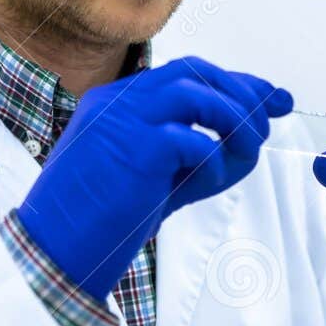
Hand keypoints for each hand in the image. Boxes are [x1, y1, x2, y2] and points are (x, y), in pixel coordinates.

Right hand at [17, 57, 292, 299]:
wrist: (54, 253)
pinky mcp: (136, 149)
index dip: (235, 83)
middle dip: (243, 92)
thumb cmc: (99, 222)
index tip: (271, 99)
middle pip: (195, 72)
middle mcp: (117, 101)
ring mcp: (124, 121)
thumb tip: (248, 145)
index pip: (185, 75)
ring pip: (198, 93)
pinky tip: (206, 180)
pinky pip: (194, 140)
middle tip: (271, 119)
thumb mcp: (151, 178)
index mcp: (115, 103)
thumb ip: (191, 155)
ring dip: (235, 119)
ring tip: (248, 150)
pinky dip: (213, 160)